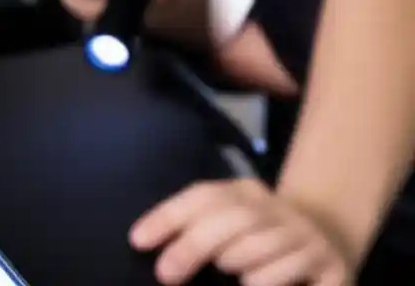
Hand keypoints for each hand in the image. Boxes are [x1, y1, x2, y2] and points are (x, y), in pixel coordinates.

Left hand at [130, 178, 352, 285]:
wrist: (331, 251)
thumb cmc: (261, 249)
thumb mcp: (228, 232)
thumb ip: (195, 231)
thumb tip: (145, 244)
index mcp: (246, 193)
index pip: (204, 196)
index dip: (169, 216)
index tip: (138, 241)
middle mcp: (279, 208)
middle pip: (232, 216)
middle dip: (193, 246)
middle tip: (166, 274)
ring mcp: (307, 235)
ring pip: (261, 244)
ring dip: (235, 261)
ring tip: (226, 275)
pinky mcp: (332, 265)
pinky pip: (291, 269)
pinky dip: (266, 280)